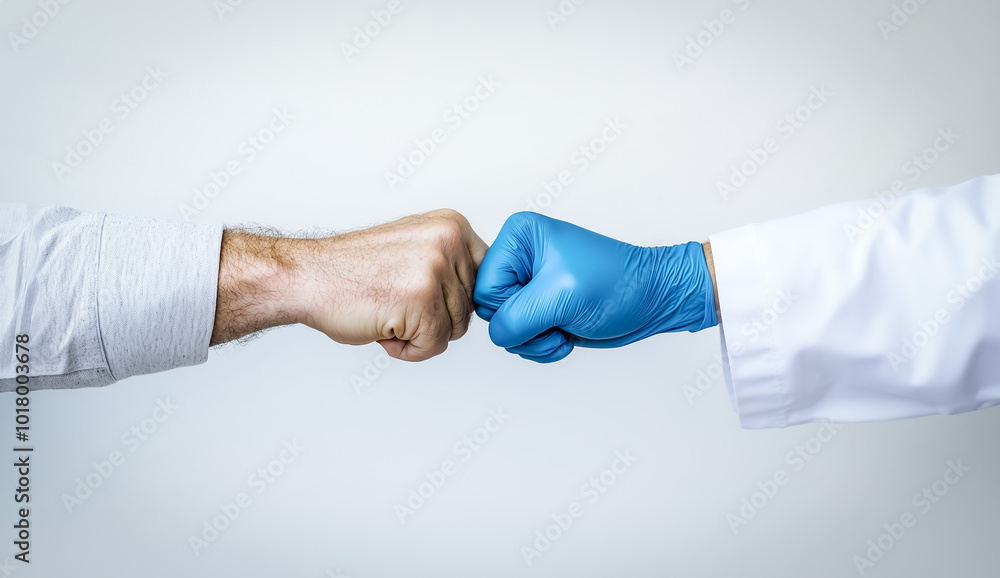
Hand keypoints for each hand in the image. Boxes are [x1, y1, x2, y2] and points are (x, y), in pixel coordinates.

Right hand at [211, 209, 488, 360]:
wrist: (308, 276)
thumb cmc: (354, 271)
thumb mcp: (416, 248)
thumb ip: (452, 263)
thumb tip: (489, 296)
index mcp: (453, 225)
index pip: (485, 280)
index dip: (456, 300)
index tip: (425, 300)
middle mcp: (450, 241)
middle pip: (471, 309)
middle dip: (435, 319)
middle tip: (395, 304)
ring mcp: (437, 270)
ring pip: (454, 331)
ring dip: (419, 335)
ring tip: (387, 312)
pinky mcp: (423, 302)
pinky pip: (433, 347)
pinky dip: (406, 350)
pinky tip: (381, 327)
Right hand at [473, 212, 716, 362]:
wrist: (652, 299)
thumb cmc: (617, 284)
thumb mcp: (561, 298)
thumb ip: (517, 318)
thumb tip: (498, 335)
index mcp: (519, 237)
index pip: (485, 288)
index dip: (511, 308)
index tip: (544, 306)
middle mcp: (519, 257)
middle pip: (491, 310)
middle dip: (524, 327)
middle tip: (556, 321)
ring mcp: (529, 284)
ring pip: (505, 328)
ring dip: (534, 340)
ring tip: (564, 327)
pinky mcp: (539, 307)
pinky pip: (520, 337)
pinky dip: (541, 345)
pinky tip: (565, 334)